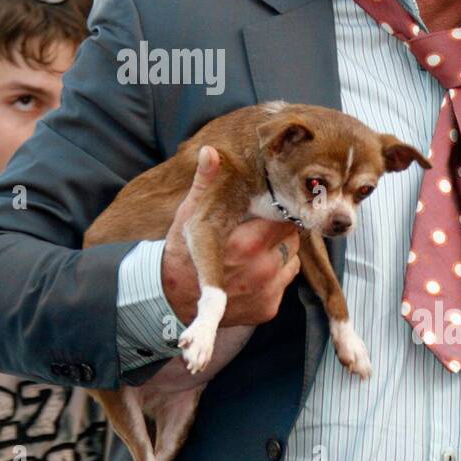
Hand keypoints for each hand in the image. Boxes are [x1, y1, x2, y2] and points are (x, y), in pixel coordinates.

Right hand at [160, 146, 300, 327]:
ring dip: (278, 255)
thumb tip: (210, 151)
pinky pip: (284, 284)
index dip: (273, 214)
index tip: (260, 214)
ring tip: (251, 255)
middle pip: (290, 239)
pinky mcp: (268, 310)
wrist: (169, 300)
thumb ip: (205, 182)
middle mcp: (263, 271)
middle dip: (276, 234)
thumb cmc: (181, 252)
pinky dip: (273, 279)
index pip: (283, 220)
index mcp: (248, 244)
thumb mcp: (189, 214)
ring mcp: (267, 293)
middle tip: (253, 234)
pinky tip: (250, 275)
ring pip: (291, 261)